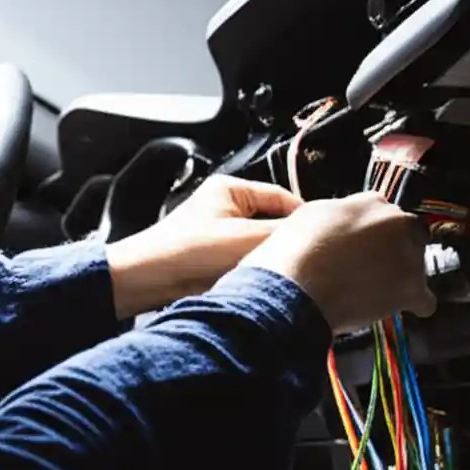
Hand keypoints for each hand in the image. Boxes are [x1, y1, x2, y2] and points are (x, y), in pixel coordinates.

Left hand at [105, 175, 302, 318]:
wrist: (146, 280)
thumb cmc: (185, 252)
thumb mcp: (245, 239)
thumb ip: (283, 233)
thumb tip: (317, 231)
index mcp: (230, 188)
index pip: (283, 197)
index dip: (304, 218)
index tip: (323, 237)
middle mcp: (224, 205)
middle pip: (272, 221)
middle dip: (285, 241)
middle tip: (303, 258)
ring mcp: (218, 231)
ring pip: (259, 243)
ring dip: (268, 257)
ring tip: (277, 270)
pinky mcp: (212, 256)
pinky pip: (245, 259)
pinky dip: (254, 269)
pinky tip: (259, 281)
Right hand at [240, 191, 435, 332]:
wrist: (293, 291)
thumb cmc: (294, 255)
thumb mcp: (310, 215)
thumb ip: (339, 213)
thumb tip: (346, 220)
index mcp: (371, 203)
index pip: (386, 212)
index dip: (374, 231)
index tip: (367, 243)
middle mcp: (395, 223)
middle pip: (409, 235)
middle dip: (394, 250)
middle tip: (370, 267)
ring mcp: (407, 256)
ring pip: (418, 266)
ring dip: (401, 276)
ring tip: (372, 290)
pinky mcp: (412, 289)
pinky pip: (425, 300)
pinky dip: (413, 305)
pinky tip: (396, 307)